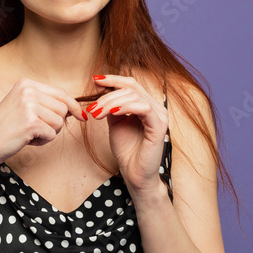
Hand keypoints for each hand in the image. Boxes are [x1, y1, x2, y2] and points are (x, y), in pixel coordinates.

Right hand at [0, 78, 84, 168]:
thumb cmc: (6, 128)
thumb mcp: (23, 106)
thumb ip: (45, 103)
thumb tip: (75, 109)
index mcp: (26, 83)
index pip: (61, 92)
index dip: (73, 106)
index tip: (81, 116)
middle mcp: (28, 90)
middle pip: (63, 108)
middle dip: (55, 123)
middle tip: (36, 129)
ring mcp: (29, 105)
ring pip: (59, 122)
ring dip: (48, 132)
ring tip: (29, 133)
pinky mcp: (31, 122)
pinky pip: (52, 134)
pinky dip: (42, 141)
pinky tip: (26, 139)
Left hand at [84, 74, 167, 192]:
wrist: (134, 174)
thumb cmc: (126, 150)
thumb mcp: (114, 122)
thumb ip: (110, 104)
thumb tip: (98, 84)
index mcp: (146, 105)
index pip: (131, 84)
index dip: (113, 79)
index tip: (95, 80)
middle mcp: (156, 107)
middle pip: (131, 88)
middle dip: (107, 96)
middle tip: (92, 109)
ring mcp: (160, 116)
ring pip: (135, 96)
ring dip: (111, 102)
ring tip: (97, 114)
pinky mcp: (159, 126)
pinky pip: (144, 108)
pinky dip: (126, 107)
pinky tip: (112, 113)